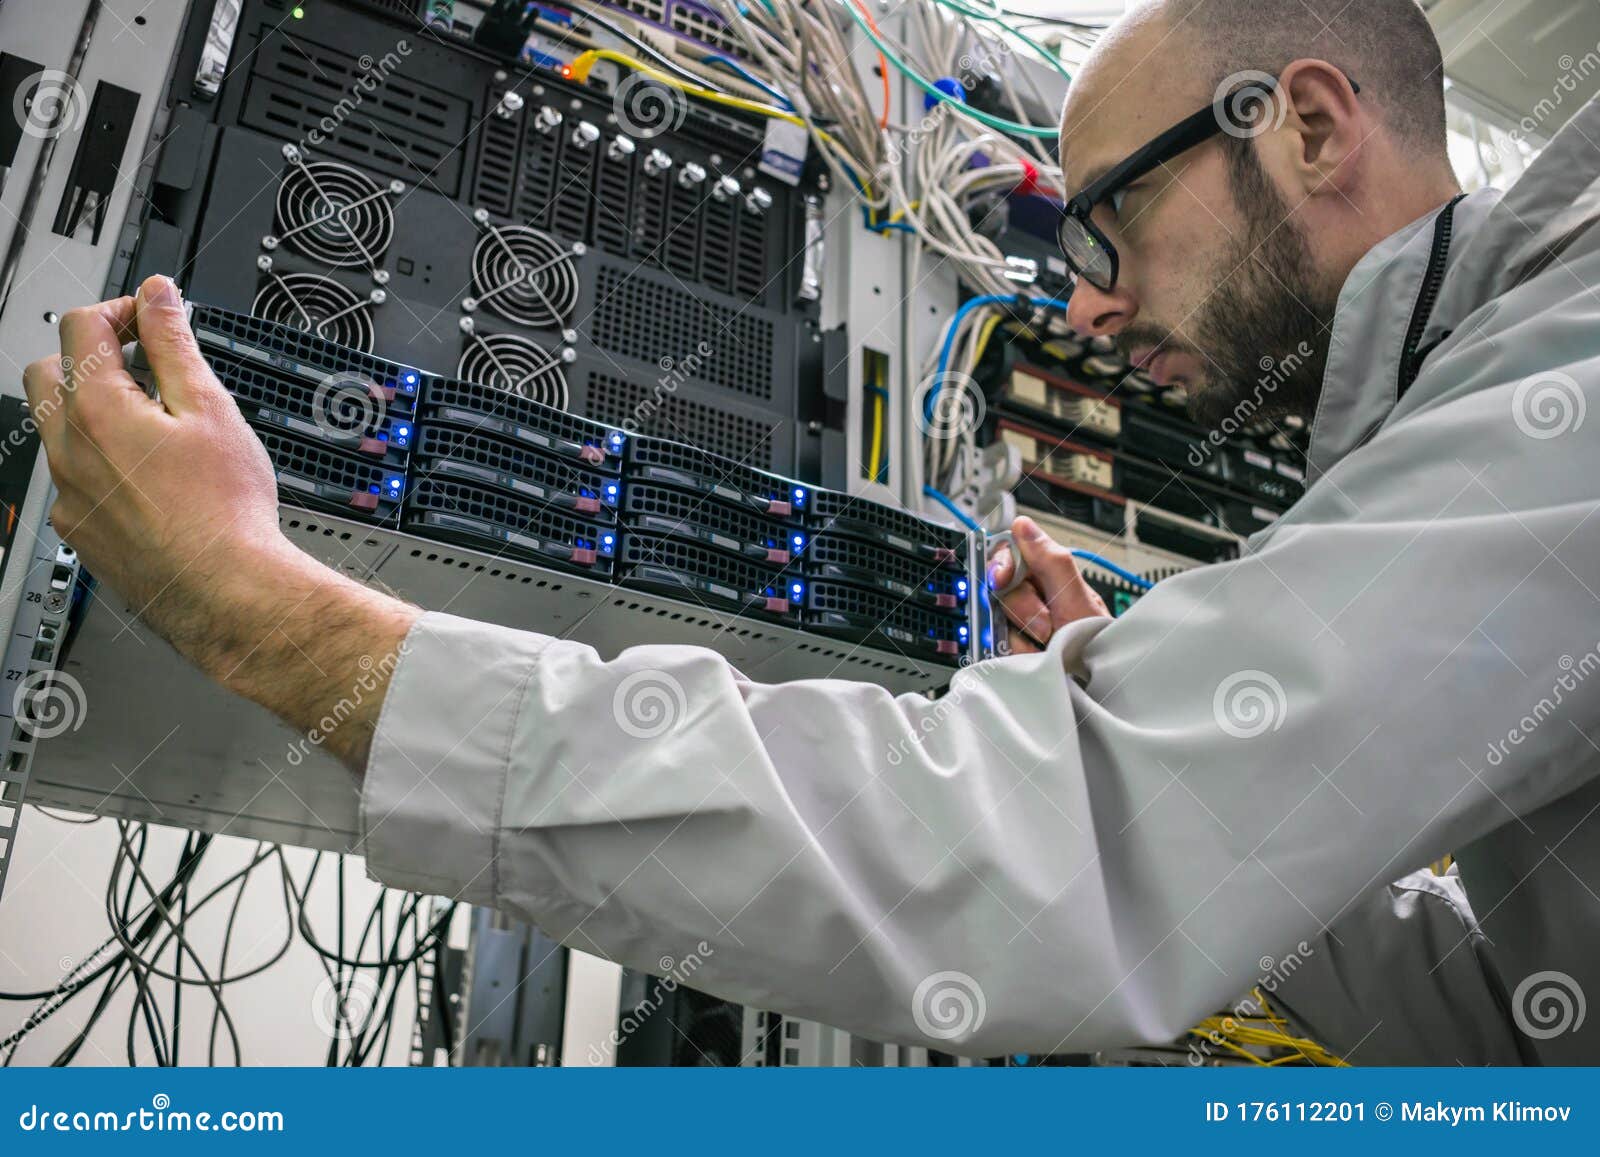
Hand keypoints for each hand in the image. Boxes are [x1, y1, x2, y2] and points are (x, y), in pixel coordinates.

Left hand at [21, 276, 292, 665]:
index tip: (152, 320)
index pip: (80, 326)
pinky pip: (71, 479)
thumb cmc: (224, 509)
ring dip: (92, 411)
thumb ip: (174, 344)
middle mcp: (67, 449)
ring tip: (153, 426)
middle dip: (89, 357)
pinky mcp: (79, 529)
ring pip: (56, 429)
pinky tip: (149, 479)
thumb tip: (157, 297)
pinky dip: (100, 463)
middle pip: (48, 372)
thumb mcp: (210, 408)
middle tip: (142, 367)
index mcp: (96, 408)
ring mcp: (68, 493)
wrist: (225, 589)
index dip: (120, 311)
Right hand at [988, 515, 1109, 652]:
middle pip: (999, 588)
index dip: (1001, 565)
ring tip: (1046, 643)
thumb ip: (1052, 561)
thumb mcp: (1077, 600)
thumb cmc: (1095, 641)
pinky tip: (1035, 654)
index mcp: (1047, 574)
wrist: (1093, 681)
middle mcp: (1031, 594)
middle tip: (1045, 624)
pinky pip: (997, 642)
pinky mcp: (1011, 644)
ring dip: (1021, 634)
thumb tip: (1024, 526)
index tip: (1003, 579)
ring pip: (995, 617)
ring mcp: (1019, 621)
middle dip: (1022, 609)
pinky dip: (1016, 651)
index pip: (1008, 553)